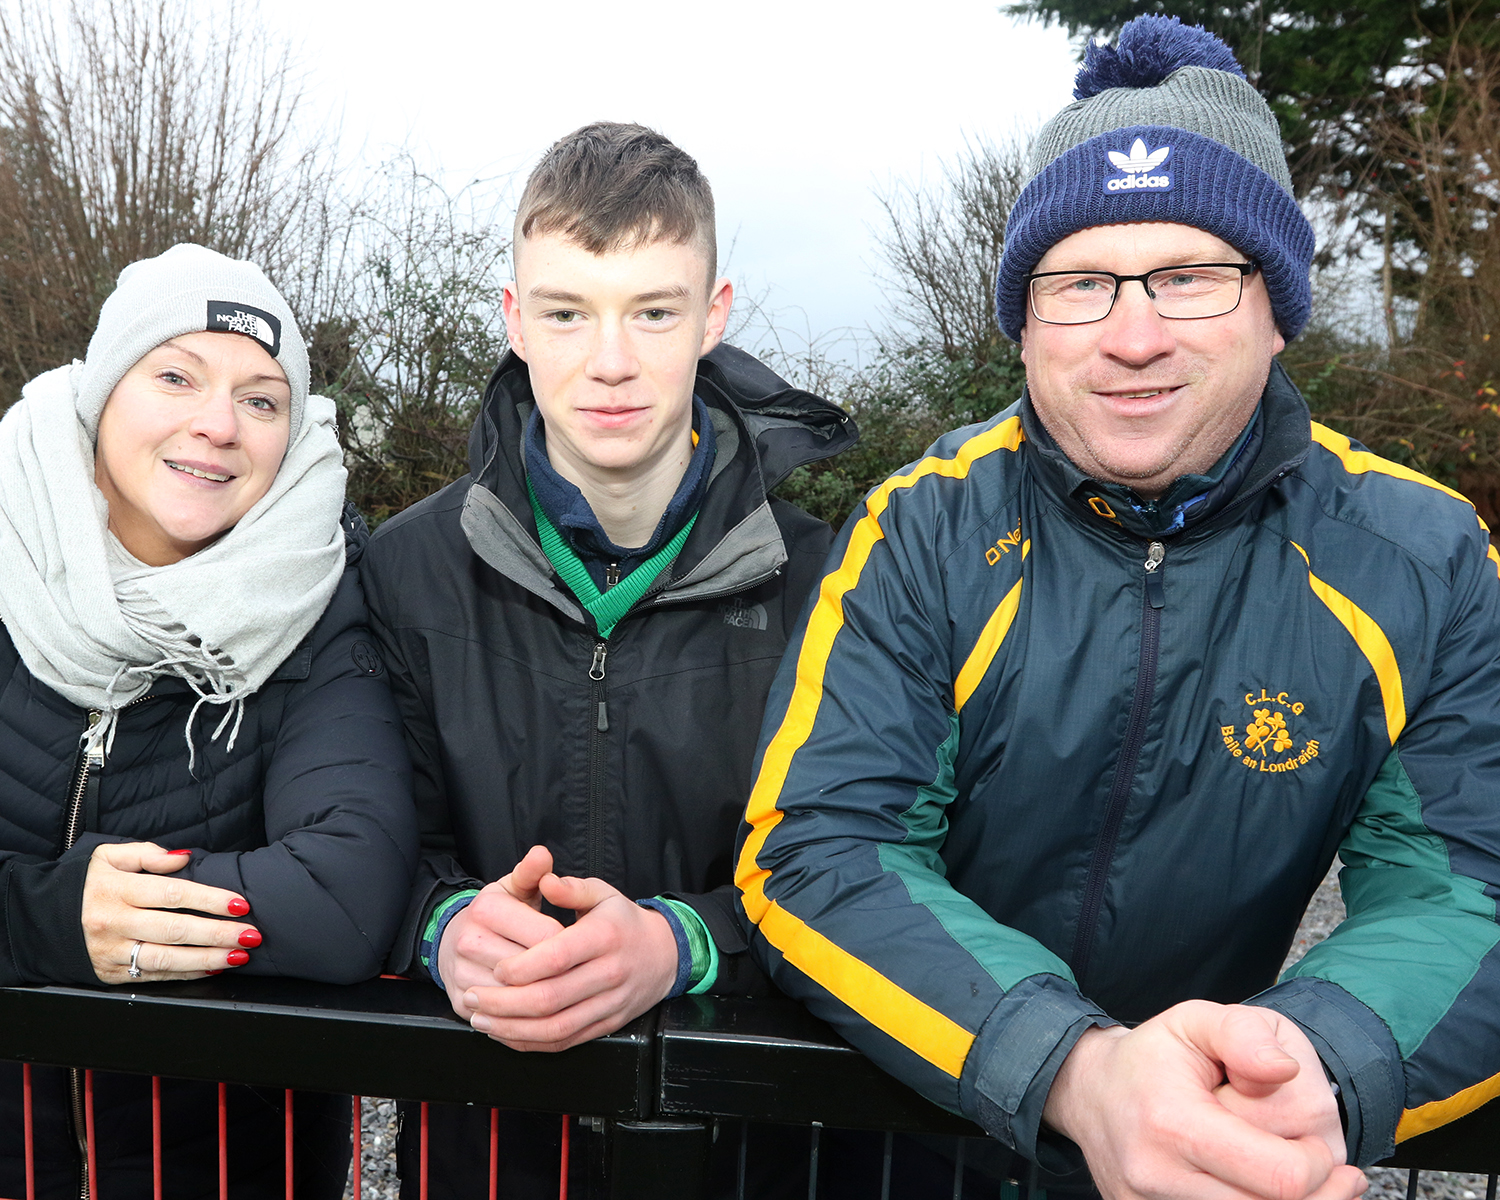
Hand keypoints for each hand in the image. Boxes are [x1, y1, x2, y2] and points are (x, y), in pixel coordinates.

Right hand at [83, 842, 259, 982]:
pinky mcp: (111, 974)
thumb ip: (147, 853)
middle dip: (218, 933)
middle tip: (251, 933)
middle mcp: (114, 923)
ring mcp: (112, 952)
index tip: (239, 903)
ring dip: (208, 958)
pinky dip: (186, 973)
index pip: (172, 894)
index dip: (209, 899)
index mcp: (116, 890)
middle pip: (175, 929)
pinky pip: (155, 976)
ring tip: (239, 954)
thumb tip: (183, 857)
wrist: (40, 920)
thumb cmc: (84, 885)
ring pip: (167, 958)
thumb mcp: (108, 857)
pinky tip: (212, 967)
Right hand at [437, 845, 563, 1013]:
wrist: (454, 941)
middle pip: (533, 969)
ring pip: (519, 997)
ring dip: (543, 996)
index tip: (575, 945)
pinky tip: (541, 1008)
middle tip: (574, 970)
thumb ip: (532, 872)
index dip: (567, 944)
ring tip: (559, 987)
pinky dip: (526, 1016)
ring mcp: (463, 975)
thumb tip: (543, 854)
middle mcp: (470, 942)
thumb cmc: (495, 914)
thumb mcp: (513, 888)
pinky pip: (503, 1017)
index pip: (544, 936)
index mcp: (486, 910)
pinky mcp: (462, 1002)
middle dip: (559, 973)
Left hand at [461, 869, 678, 1052]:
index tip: (495, 968)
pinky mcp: (607, 1024)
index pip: (557, 957)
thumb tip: (544, 878)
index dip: (521, 967)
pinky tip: (507, 1034)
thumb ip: (571, 888)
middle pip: (551, 997)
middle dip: (505, 1002)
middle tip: (473, 997)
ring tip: (482, 1020)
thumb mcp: (603, 894)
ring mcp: (610, 1003)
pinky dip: (532, 1043)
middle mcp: (609, 973)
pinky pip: (565, 1040)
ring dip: (512, 1028)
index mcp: (605, 937)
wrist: (666, 955)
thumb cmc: (624, 922)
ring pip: (556, 1027)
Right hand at [1042, 1000, 1366, 1199]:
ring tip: (1296, 1177)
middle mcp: (1157, 1177)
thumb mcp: (1196, 1021)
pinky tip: (1262, 1189)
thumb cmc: (1153, 1059)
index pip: (1281, 1178)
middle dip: (1310, 1190)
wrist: (1090, 1093)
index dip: (1316, 1163)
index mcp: (1173, 1123)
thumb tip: (1285, 1069)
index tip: (1312, 1143)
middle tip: (1315, 1164)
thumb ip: (1244, 1033)